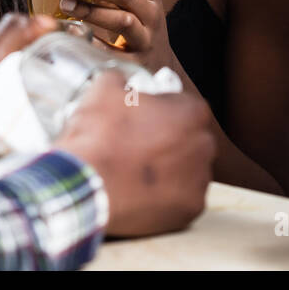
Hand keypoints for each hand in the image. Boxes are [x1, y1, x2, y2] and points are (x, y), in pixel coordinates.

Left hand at [47, 0, 178, 73]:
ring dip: (90, 10)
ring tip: (64, 3)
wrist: (158, 62)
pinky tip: (73, 33)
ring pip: (122, 20)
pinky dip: (94, 42)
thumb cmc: (135, 24)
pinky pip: (114, 52)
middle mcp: (150, 11)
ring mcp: (146, 38)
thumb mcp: (127, 1)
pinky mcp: (137, 63)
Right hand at [54, 71, 214, 236]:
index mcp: (191, 113)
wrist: (85, 185)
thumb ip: (122, 79)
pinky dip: (165, 196)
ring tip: (138, 168)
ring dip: (169, 168)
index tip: (145, 117)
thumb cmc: (99, 137)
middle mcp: (203, 146)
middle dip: (169, 139)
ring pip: (187, 169)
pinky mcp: (189, 210)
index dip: (162, 110)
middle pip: (190, 138)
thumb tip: (120, 81)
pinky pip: (181, 198)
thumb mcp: (104, 89)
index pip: (184, 105)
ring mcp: (198, 181)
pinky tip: (142, 190)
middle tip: (140, 143)